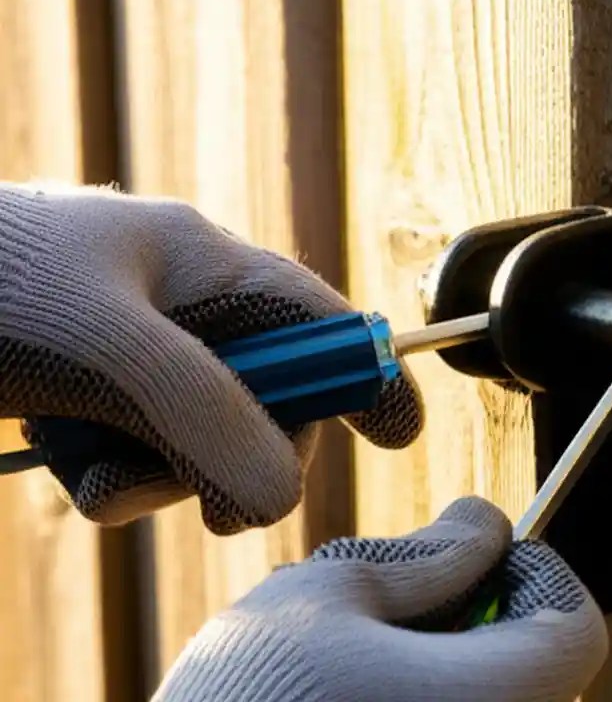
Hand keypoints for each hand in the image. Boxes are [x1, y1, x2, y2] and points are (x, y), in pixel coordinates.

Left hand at [0, 183, 420, 532]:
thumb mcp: (109, 347)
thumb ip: (210, 416)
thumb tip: (282, 496)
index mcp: (201, 260)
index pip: (318, 318)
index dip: (364, 376)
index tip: (397, 436)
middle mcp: (175, 306)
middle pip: (265, 397)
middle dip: (243, 453)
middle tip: (222, 501)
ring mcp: (127, 354)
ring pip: (199, 438)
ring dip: (161, 473)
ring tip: (100, 470)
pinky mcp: (82, 397)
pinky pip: (134, 453)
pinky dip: (110, 475)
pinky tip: (63, 460)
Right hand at [153, 497, 608, 701]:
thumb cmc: (245, 699)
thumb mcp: (330, 593)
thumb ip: (429, 556)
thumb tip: (485, 522)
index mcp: (494, 697)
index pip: (576, 628)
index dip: (536, 571)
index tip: (473, 553)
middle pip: (533, 667)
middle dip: (473, 611)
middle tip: (389, 594)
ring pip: (482, 697)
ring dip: (434, 657)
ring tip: (343, 646)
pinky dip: (412, 697)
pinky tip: (338, 688)